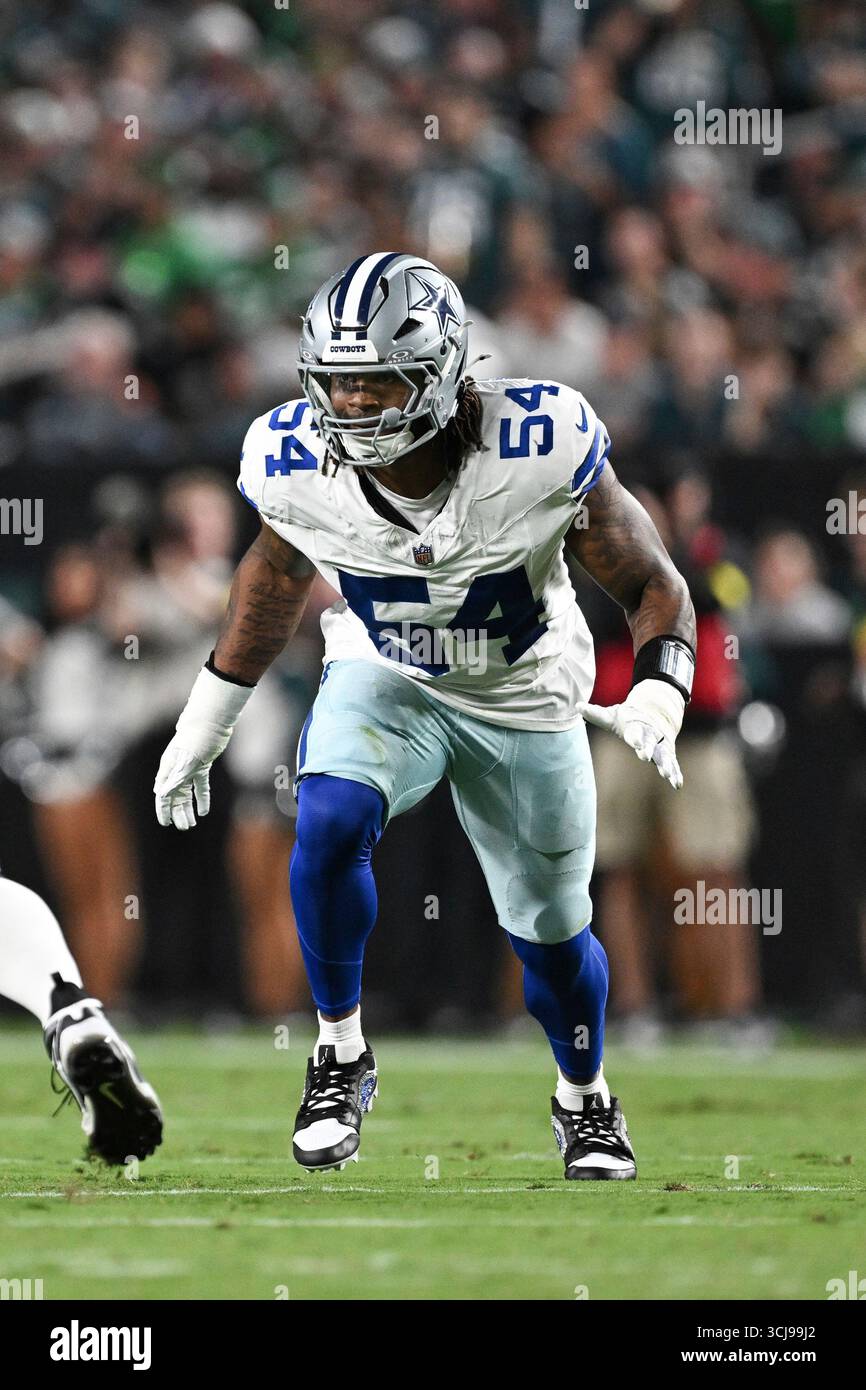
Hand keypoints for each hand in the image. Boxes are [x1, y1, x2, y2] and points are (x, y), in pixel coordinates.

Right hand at [153, 665, 252, 828]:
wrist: (209, 722)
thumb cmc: (195, 739)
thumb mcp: (185, 761)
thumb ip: (174, 778)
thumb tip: (162, 794)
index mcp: (168, 770)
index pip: (162, 795)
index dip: (163, 810)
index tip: (166, 823)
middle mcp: (176, 771)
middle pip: (174, 797)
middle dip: (177, 812)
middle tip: (184, 827)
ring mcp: (189, 768)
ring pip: (186, 793)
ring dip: (188, 808)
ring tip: (191, 823)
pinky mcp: (202, 765)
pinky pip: (200, 786)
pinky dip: (201, 797)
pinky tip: (203, 810)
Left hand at [577, 678, 685, 789]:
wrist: (655, 711)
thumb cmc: (628, 717)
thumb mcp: (612, 715)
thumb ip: (596, 714)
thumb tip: (578, 706)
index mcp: (637, 727)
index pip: (636, 733)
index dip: (636, 738)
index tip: (637, 744)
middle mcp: (651, 735)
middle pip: (651, 743)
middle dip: (649, 750)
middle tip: (646, 758)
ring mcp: (661, 745)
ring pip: (664, 756)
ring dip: (666, 765)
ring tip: (667, 776)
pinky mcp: (668, 753)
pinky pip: (674, 765)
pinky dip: (676, 774)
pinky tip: (678, 785)